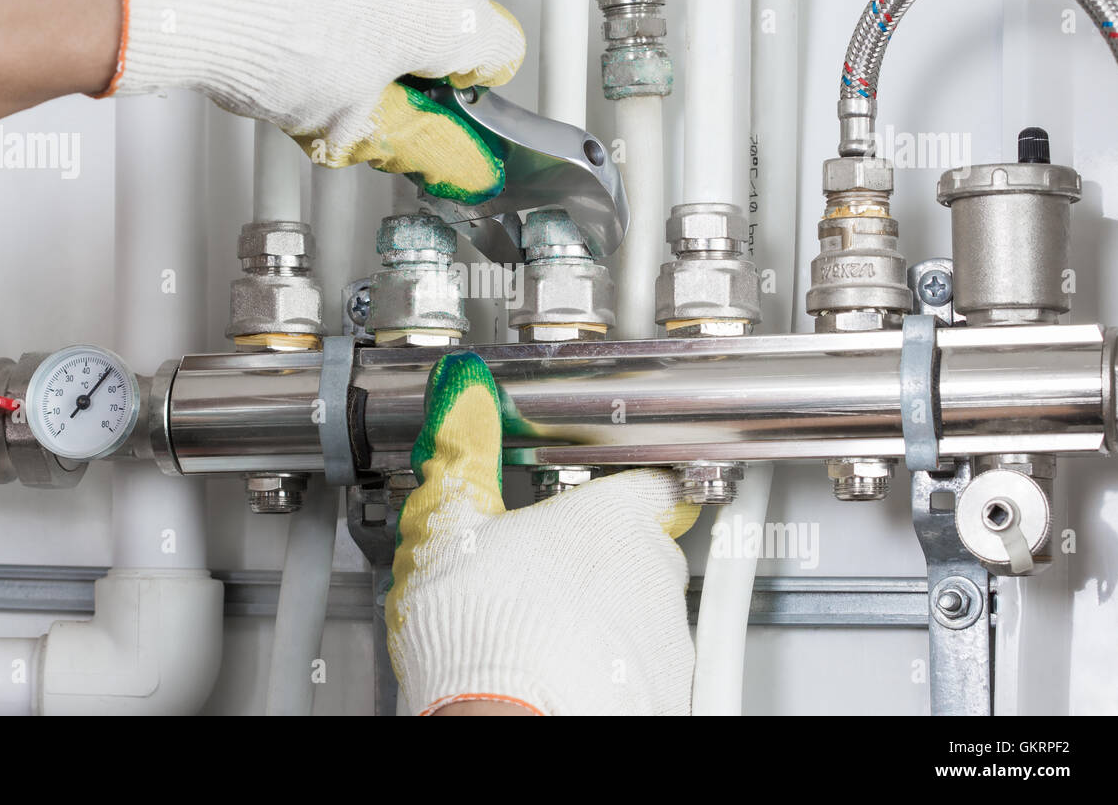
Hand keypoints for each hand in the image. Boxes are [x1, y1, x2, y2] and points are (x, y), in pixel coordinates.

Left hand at [70, 0, 525, 203]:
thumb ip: (390, 129)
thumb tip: (408, 142)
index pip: (494, 50)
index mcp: (448, 10)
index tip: (432, 87)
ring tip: (305, 0)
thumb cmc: (252, 35)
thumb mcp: (332, 119)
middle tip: (354, 54)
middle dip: (409, 21)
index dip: (460, 79)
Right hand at [386, 351, 702, 715]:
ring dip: (601, 613)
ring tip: (538, 625)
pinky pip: (640, 665)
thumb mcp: (451, 522)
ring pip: (641, 609)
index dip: (620, 485)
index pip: (650, 479)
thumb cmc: (479, 631)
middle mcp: (656, 570)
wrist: (502, 725)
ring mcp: (666, 635)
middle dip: (595, 557)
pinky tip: (557, 668)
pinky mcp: (664, 691)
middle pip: (639, 546)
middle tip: (538, 572)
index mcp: (613, 515)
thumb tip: (462, 393)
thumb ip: (462, 449)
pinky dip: (606, 665)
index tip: (590, 497)